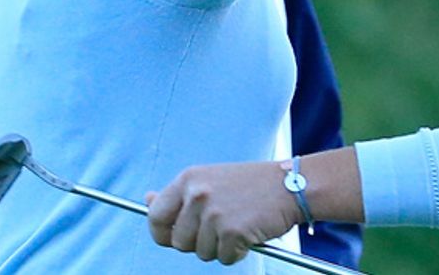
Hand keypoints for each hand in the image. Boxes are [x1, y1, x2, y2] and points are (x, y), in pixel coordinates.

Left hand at [146, 161, 298, 265]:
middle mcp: (197, 195)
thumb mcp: (210, 180)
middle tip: (220, 227)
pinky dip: (238, 252)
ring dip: (220, 247)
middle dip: (198, 243)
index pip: (155, 216)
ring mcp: (214, 214)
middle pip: (179, 243)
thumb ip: (180, 194)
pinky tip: (249, 232)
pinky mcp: (232, 232)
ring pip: (202, 253)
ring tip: (238, 225)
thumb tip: (147, 200)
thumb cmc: (250, 184)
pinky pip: (225, 259)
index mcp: (188, 180)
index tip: (174, 238)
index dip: (163, 234)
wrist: (291, 185)